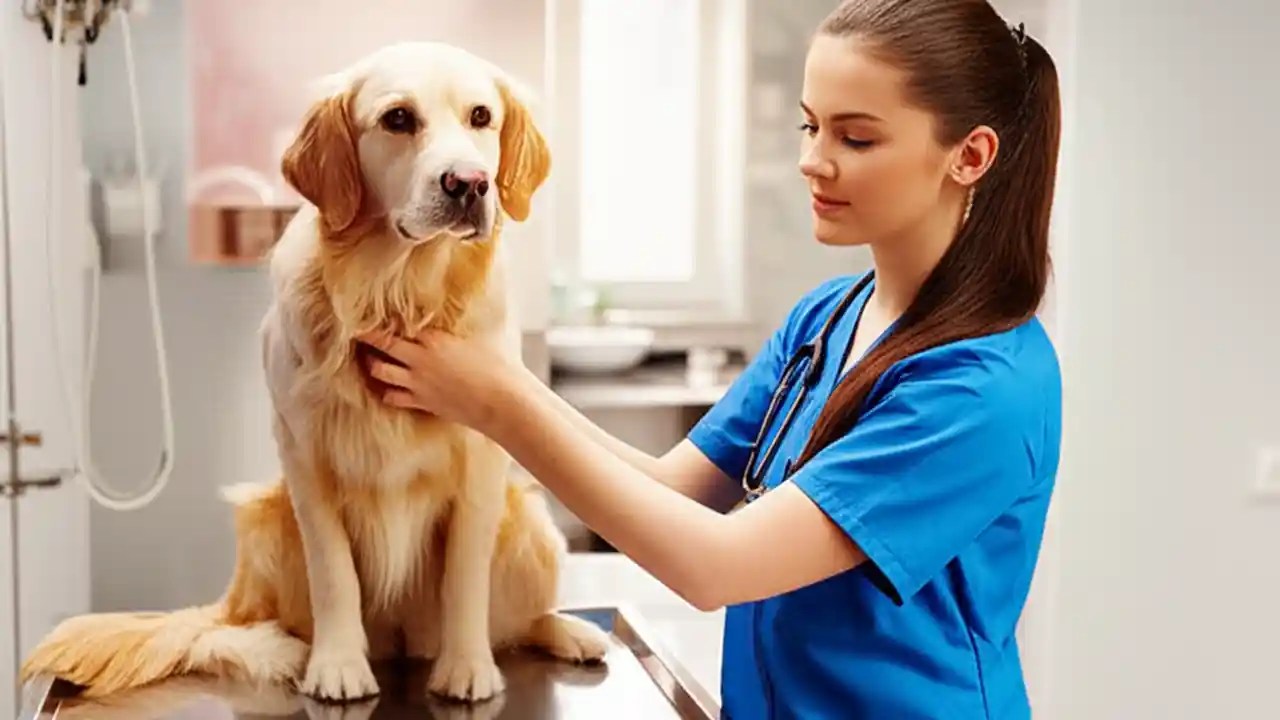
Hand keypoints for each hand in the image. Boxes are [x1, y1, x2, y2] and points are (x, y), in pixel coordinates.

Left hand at [356, 329, 523, 431]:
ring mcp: (418, 383)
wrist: (502, 401)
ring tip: (369, 359)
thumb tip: (467, 312)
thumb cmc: (499, 367)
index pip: (401, 324)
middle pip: (382, 345)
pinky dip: (386, 391)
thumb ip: (466, 327)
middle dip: (366, 337)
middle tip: (356, 331)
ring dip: (371, 364)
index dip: (385, 319)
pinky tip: (385, 387)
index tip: (374, 313)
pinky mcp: (422, 403)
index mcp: (435, 339)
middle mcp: (420, 360)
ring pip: (380, 371)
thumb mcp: (483, 337)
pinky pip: (392, 397)